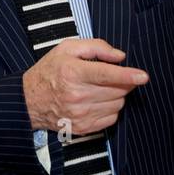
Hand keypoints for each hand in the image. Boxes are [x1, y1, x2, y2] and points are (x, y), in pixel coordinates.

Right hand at [21, 38, 146, 135]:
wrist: (29, 100)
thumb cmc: (50, 71)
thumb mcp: (67, 48)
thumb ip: (96, 47)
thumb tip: (120, 57)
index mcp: (73, 73)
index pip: (107, 74)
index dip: (128, 75)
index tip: (144, 76)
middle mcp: (77, 95)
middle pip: (117, 90)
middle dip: (123, 81)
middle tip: (112, 76)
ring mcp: (80, 114)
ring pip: (117, 104)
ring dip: (117, 95)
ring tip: (101, 88)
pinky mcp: (83, 127)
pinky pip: (112, 118)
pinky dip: (111, 108)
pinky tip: (98, 101)